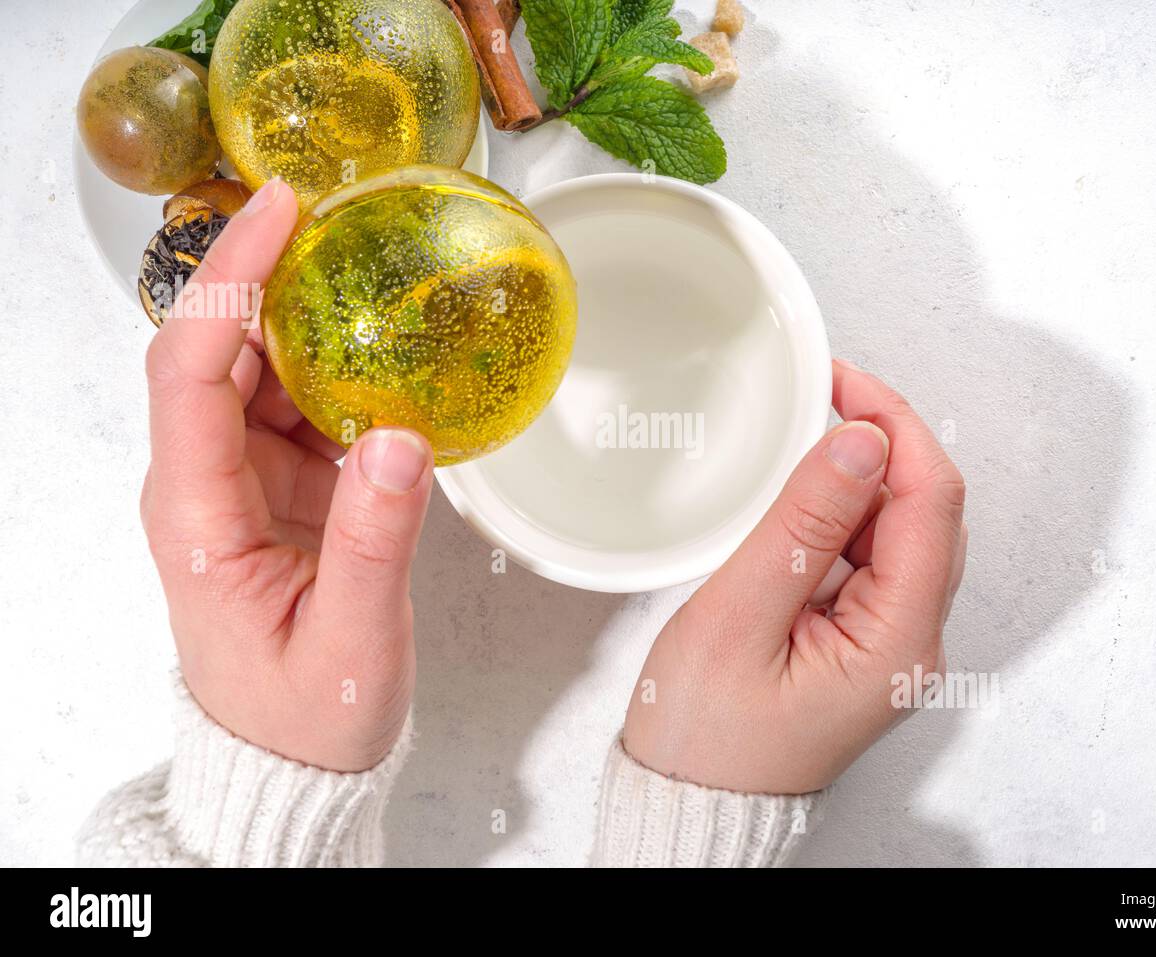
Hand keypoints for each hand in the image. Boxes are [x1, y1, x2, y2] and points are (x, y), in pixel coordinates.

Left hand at [140, 178, 434, 771]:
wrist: (294, 759)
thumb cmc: (304, 715)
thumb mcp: (349, 642)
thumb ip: (374, 542)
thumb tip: (400, 438)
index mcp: (198, 517)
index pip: (188, 371)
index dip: (227, 282)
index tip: (277, 215)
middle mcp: (206, 484)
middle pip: (217, 349)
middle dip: (264, 272)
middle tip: (331, 211)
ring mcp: (242, 481)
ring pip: (261, 368)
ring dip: (309, 315)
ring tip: (367, 264)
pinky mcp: (280, 486)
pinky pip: (301, 402)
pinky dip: (341, 365)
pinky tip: (385, 345)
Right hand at [622, 360, 967, 793]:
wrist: (688, 804)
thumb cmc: (703, 739)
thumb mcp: (739, 618)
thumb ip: (803, 525)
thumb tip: (860, 443)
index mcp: (898, 643)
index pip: (931, 501)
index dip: (894, 424)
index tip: (843, 382)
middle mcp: (912, 642)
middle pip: (927, 511)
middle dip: (882, 443)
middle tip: (824, 396)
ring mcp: (890, 643)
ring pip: (900, 531)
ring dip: (857, 481)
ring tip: (799, 452)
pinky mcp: (862, 641)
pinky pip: (869, 559)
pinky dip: (839, 519)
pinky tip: (798, 507)